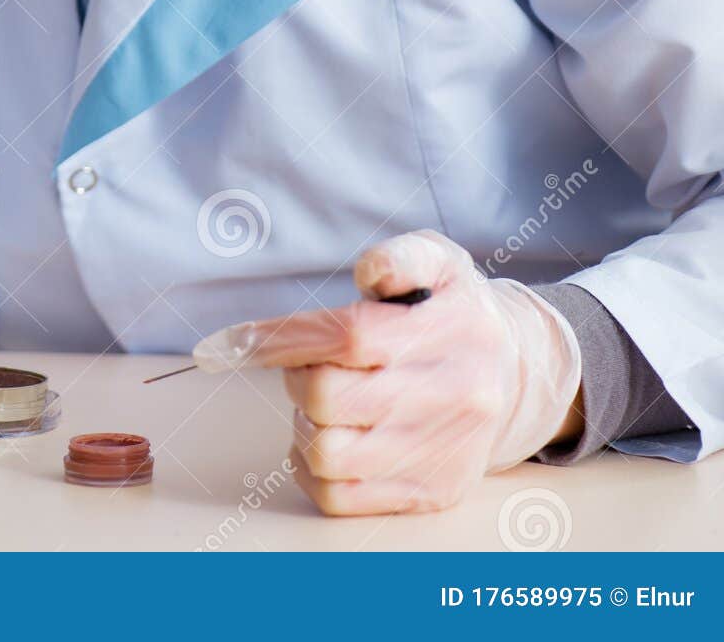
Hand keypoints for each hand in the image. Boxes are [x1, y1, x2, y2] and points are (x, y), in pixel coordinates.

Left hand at [246, 230, 581, 514]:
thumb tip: (368, 272)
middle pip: (330, 398)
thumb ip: (402, 257)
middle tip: (307, 365)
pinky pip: (341, 498)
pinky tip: (324, 437)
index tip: (235, 340)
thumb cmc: (456, 311)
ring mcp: (442, 450)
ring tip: (321, 402)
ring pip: (329, 454)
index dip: (283, 336)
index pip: (349, 335)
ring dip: (303, 424)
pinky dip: (311, 469)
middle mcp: (453, 394)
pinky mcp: (433, 491)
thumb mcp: (440, 260)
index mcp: (450, 329)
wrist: (520, 377)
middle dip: (297, 377)